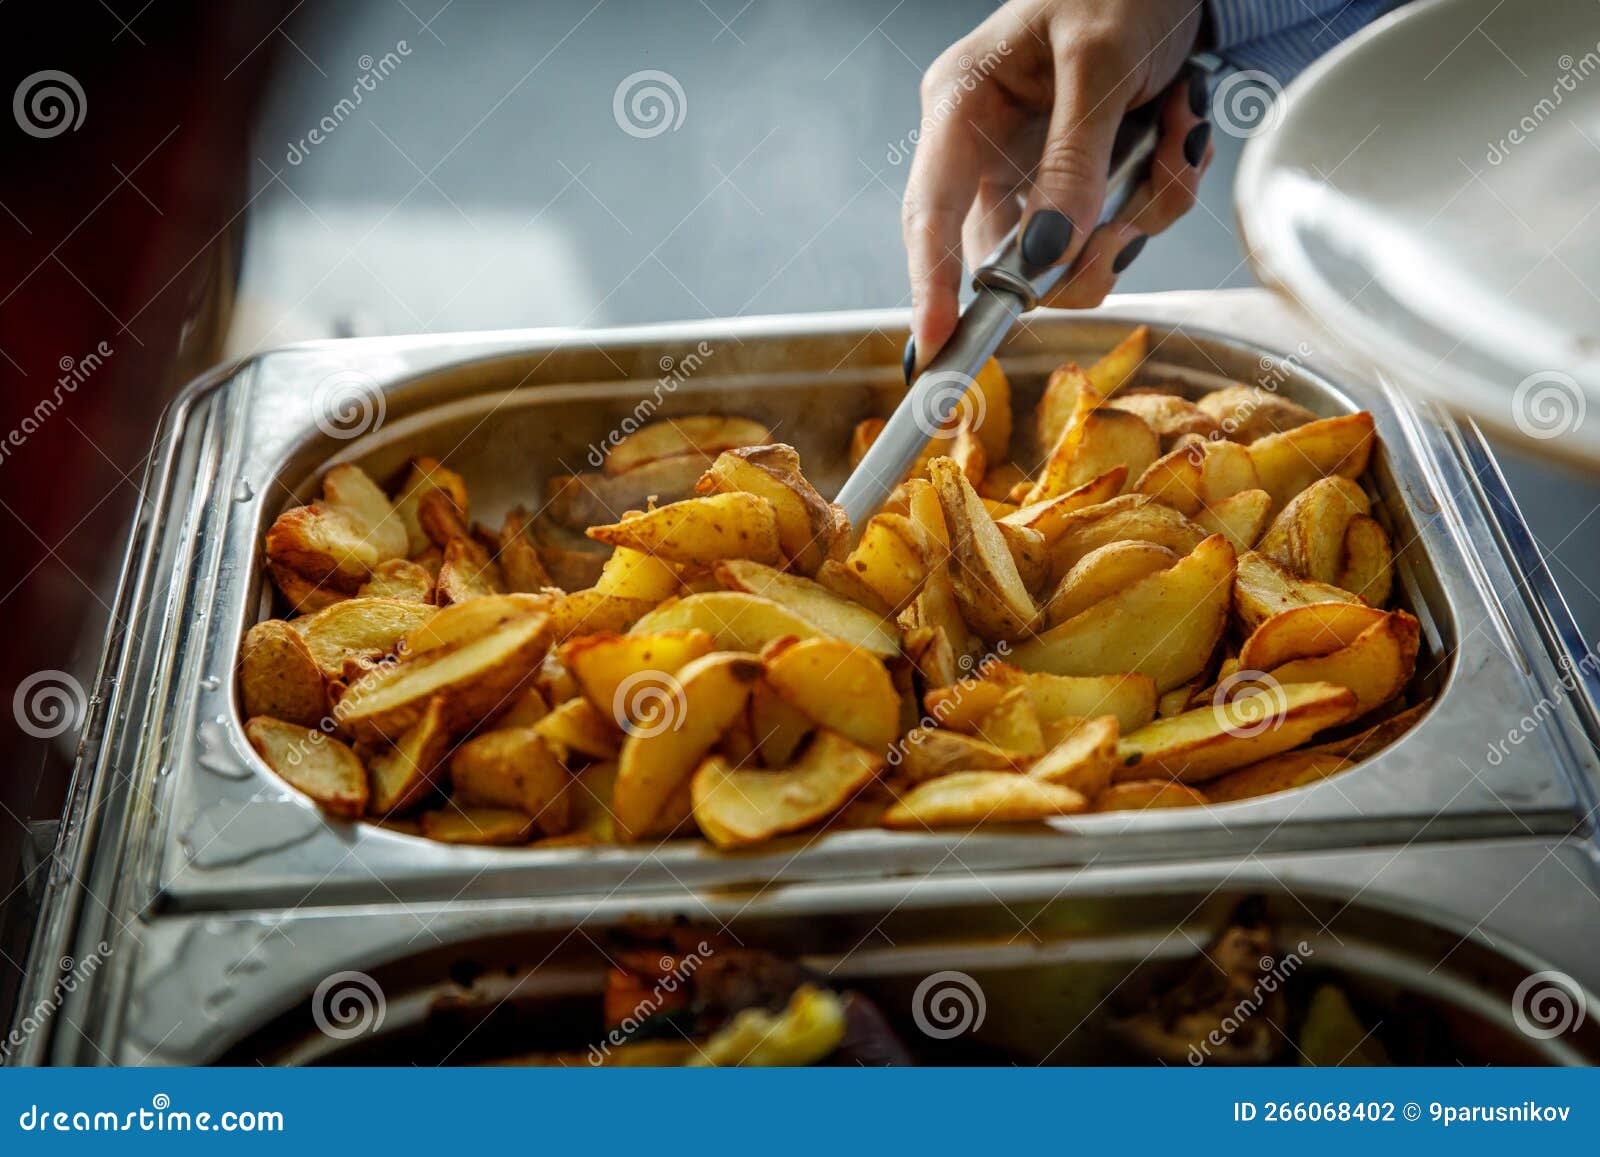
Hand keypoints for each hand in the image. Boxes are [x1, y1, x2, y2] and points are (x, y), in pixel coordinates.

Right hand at [902, 0, 1213, 366]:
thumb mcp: (1100, 63)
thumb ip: (1073, 161)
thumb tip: (1044, 255)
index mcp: (962, 106)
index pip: (927, 214)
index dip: (928, 287)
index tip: (935, 349)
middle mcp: (989, 148)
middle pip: (1012, 258)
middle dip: (1086, 250)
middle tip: (1129, 224)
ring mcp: (1037, 170)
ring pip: (1076, 253)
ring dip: (1144, 206)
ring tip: (1175, 126)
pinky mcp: (1084, 181)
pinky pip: (1121, 226)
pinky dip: (1165, 185)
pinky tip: (1177, 123)